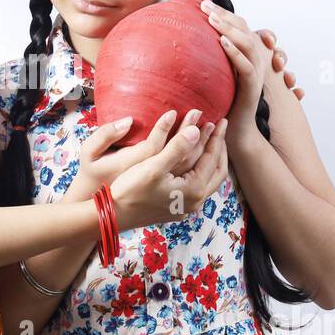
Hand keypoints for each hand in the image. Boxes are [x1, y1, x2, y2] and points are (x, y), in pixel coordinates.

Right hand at [69, 108, 214, 198]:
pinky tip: (195, 162)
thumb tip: (197, 131)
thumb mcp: (153, 166)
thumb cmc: (130, 190)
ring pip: (209, 180)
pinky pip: (199, 185)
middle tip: (220, 129)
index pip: (211, 159)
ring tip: (211, 142)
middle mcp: (195, 201)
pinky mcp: (177, 207)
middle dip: (219, 149)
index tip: (220, 120)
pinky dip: (202, 170)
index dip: (216, 138)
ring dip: (212, 160)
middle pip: (217, 171)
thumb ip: (177, 148)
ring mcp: (186, 206)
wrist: (113, 215)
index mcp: (193, 190)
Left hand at [201, 1, 294, 151]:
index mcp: (244, 56)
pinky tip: (221, 41)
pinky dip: (235, 52)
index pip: (238, 26)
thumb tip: (174, 47)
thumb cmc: (217, 105)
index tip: (202, 4)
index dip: (223, 13)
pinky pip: (246, 66)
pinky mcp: (252, 88)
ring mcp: (255, 73)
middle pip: (243, 29)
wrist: (233, 133)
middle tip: (204, 6)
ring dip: (229, 28)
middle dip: (224, 15)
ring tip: (211, 19)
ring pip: (247, 43)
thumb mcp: (208, 78)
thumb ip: (200, 61)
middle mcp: (253, 60)